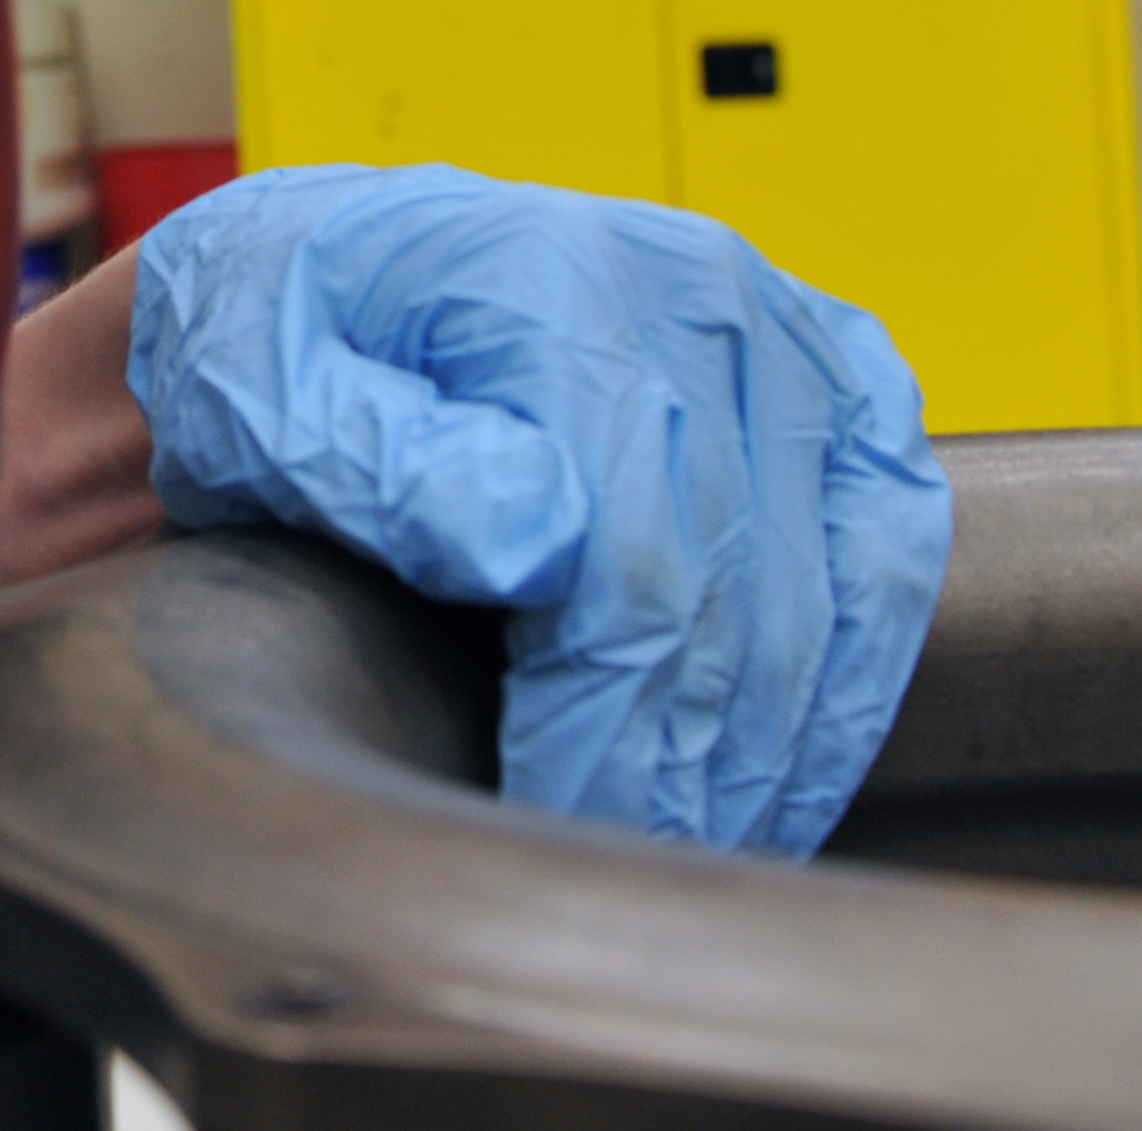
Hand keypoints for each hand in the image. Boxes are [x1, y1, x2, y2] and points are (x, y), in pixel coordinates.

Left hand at [126, 164, 947, 854]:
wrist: (305, 277)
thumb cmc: (262, 338)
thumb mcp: (253, 385)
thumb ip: (378, 459)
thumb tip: (535, 540)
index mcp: (555, 280)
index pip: (634, 565)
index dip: (610, 728)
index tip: (559, 824)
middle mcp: (691, 288)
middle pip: (739, 593)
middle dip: (683, 766)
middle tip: (615, 865)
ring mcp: (774, 328)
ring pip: (834, 593)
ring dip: (771, 746)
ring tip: (691, 847)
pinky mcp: (830, 376)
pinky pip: (889, 553)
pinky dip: (846, 678)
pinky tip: (782, 769)